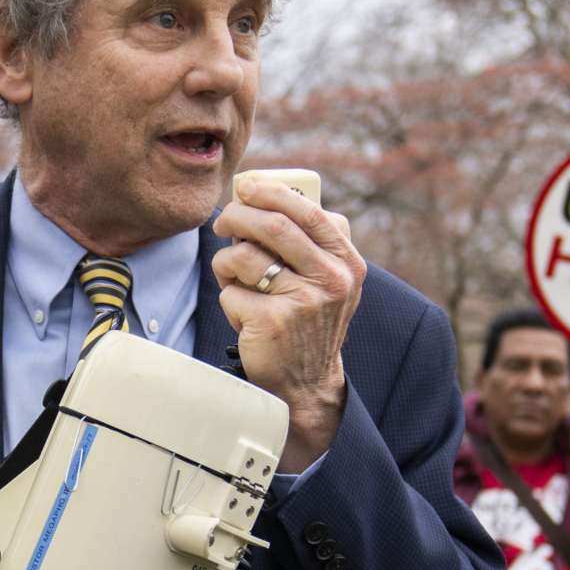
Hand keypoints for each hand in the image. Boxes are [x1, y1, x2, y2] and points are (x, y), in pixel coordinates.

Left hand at [211, 174, 366, 470]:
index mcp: (346, 262)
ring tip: (232, 277)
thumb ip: (309, 239)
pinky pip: (231, 292)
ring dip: (226, 263)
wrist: (307, 382)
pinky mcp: (272, 322)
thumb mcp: (327, 279)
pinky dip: (229, 299)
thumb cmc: (307, 319)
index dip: (271, 191)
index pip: (308, 211)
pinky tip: (243, 315)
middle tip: (222, 222)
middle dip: (237, 217)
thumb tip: (258, 190)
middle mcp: (331, 279)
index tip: (246, 186)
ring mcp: (303, 302)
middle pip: (272, 226)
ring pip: (243, 257)